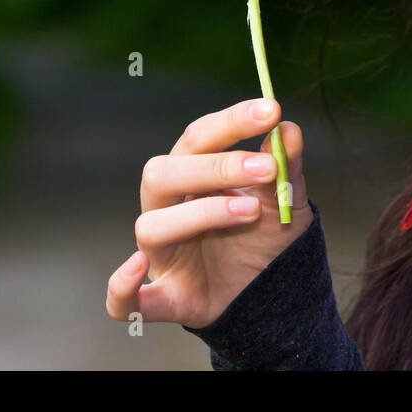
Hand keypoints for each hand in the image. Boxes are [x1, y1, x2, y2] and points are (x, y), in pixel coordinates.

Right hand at [105, 97, 310, 329]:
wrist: (273, 291)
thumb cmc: (266, 236)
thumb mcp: (285, 200)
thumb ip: (286, 168)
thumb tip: (289, 130)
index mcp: (192, 177)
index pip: (197, 138)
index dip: (230, 121)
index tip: (270, 110)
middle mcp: (169, 209)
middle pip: (162, 174)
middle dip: (214, 166)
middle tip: (266, 167)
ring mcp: (163, 254)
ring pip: (151, 227)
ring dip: (200, 214)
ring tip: (250, 212)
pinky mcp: (167, 298)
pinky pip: (126, 301)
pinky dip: (122, 287)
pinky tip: (137, 267)